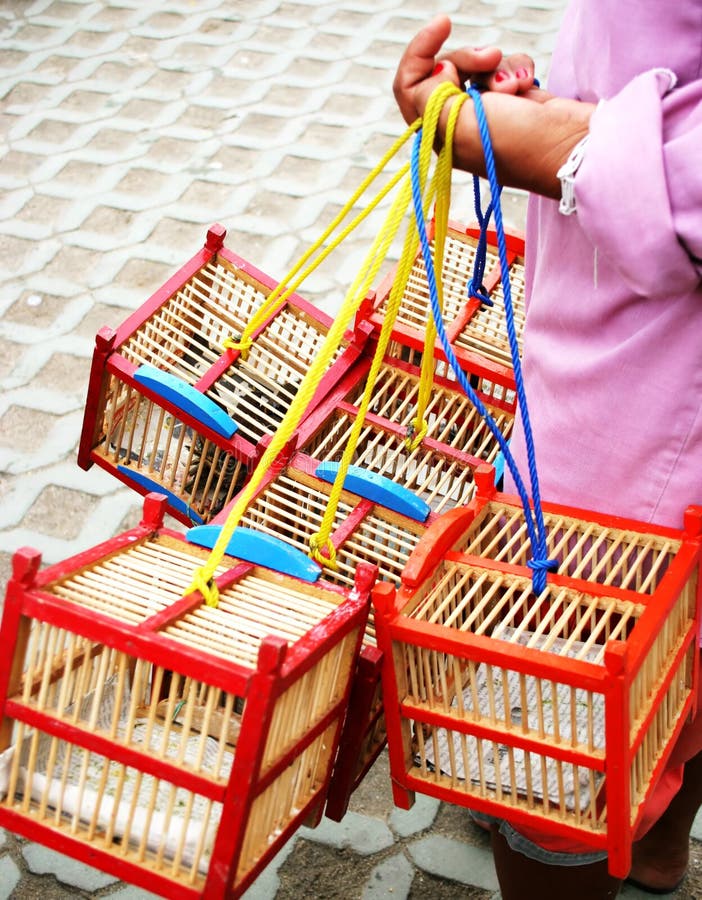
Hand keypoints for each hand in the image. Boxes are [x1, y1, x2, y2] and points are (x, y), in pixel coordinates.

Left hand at [393, 16, 593, 199]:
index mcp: (438, 136)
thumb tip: (433, 73)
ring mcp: (486, 110)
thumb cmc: (516, 143)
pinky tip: (526, 85)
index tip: (443, 25)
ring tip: (513, 85)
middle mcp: (458, 123)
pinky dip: (517, 68)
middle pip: (444, 69)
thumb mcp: (462, 124)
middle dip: (468, 56)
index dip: (419, 53)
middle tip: (489, 59)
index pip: (408, 87)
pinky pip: (504, 65)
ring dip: (497, 66)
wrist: (571, 148)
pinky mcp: (513, 98)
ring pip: (476, 64)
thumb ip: (430, 98)